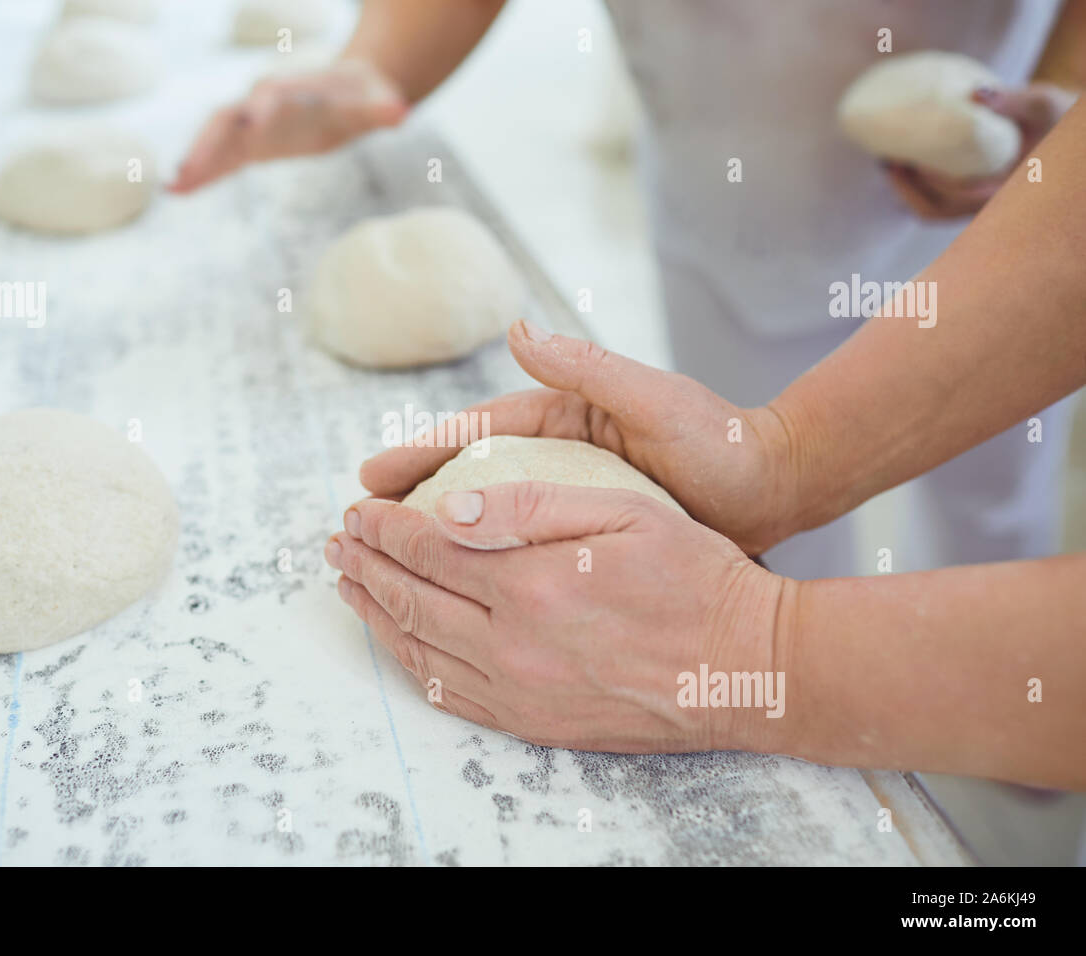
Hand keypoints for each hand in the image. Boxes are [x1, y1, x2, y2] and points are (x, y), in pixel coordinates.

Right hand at [167, 59, 407, 192]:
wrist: (349, 89)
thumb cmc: (363, 96)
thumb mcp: (378, 102)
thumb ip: (384, 109)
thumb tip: (402, 112)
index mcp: (292, 89)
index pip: (272, 95)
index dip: (262, 108)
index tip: (251, 125)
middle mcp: (264, 101)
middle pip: (229, 116)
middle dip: (210, 140)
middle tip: (191, 166)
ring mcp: (253, 122)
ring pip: (216, 136)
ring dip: (196, 159)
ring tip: (175, 186)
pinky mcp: (251, 142)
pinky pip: (221, 156)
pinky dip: (201, 171)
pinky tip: (177, 190)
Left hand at [324, 480, 788, 751]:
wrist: (746, 670)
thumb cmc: (695, 580)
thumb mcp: (623, 511)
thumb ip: (530, 506)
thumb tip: (452, 508)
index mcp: (530, 585)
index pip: (428, 549)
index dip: (385, 527)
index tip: (358, 511)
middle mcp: (514, 645)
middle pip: (412, 600)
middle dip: (366, 567)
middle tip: (337, 543)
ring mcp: (522, 692)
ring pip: (421, 651)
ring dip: (377, 615)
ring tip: (350, 587)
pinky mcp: (536, 723)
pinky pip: (453, 697)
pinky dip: (414, 666)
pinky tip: (401, 646)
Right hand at [362, 320, 801, 555]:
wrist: (780, 489)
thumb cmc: (723, 440)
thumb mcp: (653, 400)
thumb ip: (586, 368)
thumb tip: (516, 330)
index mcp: (568, 416)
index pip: (478, 432)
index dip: (423, 454)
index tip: (372, 476)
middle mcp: (563, 452)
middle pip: (472, 473)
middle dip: (415, 493)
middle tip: (360, 519)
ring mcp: (576, 493)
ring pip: (493, 512)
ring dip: (441, 530)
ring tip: (390, 554)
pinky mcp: (593, 529)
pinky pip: (529, 544)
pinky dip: (490, 558)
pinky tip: (460, 584)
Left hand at [884, 83, 1078, 218]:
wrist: (1059, 128)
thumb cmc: (1056, 116)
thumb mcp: (1043, 104)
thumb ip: (1013, 101)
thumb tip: (977, 94)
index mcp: (1008, 192)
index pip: (960, 197)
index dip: (932, 182)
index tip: (913, 158)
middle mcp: (991, 207)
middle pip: (937, 211)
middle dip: (908, 188)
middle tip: (889, 159)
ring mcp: (977, 205)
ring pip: (932, 210)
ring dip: (906, 189)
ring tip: (889, 160)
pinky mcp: (968, 197)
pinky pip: (934, 202)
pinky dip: (914, 186)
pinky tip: (900, 161)